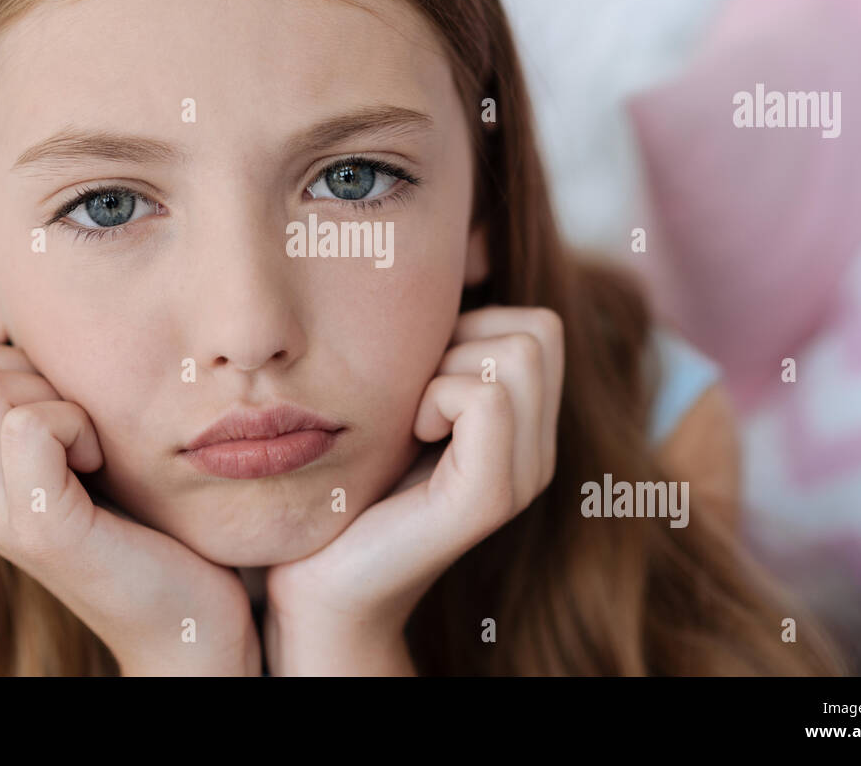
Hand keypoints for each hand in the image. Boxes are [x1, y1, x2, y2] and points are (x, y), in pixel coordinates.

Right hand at [0, 343, 260, 675]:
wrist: (190, 629)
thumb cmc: (158, 531)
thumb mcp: (97, 454)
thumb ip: (61, 403)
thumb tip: (50, 331)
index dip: (22, 363)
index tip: (78, 410)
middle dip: (36, 374)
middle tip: (89, 429)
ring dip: (59, 399)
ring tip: (95, 451)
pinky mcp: (39, 529)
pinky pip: (30, 426)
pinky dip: (76, 426)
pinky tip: (102, 467)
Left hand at [262, 306, 562, 674]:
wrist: (319, 582)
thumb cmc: (349, 486)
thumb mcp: (404, 403)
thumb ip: (439, 355)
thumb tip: (449, 278)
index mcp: (526, 430)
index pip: (540, 326)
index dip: (475, 325)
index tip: (422, 373)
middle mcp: (538, 454)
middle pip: (539, 331)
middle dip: (465, 340)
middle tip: (417, 393)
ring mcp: (521, 478)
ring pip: (518, 355)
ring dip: (446, 368)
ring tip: (413, 418)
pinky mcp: (487, 498)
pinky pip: (485, 398)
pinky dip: (436, 397)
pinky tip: (411, 434)